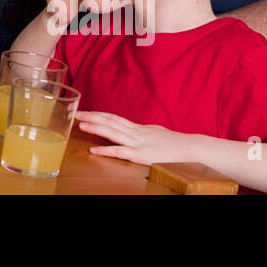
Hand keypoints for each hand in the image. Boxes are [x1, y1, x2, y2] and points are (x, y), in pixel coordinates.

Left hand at [76, 111, 195, 165]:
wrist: (190, 147)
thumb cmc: (174, 142)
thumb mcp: (156, 132)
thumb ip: (144, 130)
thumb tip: (137, 128)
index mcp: (137, 128)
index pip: (113, 117)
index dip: (98, 114)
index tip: (85, 111)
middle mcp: (135, 132)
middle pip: (109, 121)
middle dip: (92, 117)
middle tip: (75, 113)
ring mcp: (137, 143)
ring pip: (112, 132)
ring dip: (95, 128)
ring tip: (80, 125)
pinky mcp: (141, 155)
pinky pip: (120, 152)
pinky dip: (106, 150)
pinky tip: (94, 150)